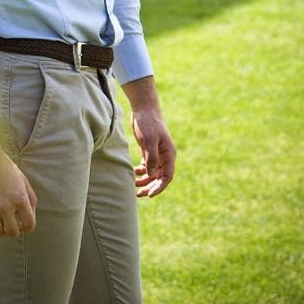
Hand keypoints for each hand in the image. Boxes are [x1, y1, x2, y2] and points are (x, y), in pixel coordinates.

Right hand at [0, 134, 37, 236]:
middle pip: (13, 233)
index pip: (29, 225)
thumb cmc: (5, 167)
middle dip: (15, 230)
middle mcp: (6, 205)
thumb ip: (30, 197)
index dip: (28, 226)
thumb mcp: (23, 179)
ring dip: (1, 230)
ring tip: (1, 223)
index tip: (23, 222)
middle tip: (12, 224)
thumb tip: (31, 214)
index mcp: (20, 198)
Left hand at [121, 76, 175, 198]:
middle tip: (139, 194)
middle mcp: (165, 156)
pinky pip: (147, 166)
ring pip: (152, 173)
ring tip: (133, 186)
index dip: (159, 187)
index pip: (167, 176)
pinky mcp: (148, 151)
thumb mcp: (149, 141)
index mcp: (169, 154)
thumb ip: (151, 158)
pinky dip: (141, 172)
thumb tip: (151, 175)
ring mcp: (157, 154)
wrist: (143, 109)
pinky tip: (134, 173)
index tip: (150, 195)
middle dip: (150, 187)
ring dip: (144, 181)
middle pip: (159, 177)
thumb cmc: (148, 123)